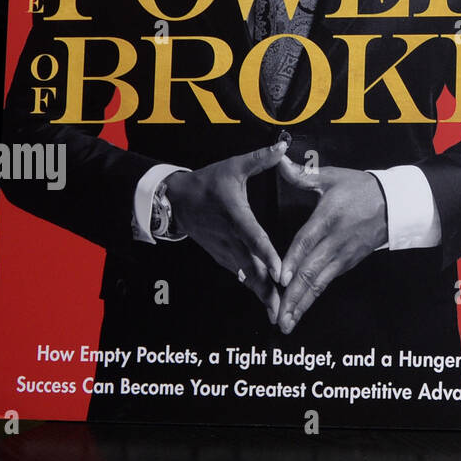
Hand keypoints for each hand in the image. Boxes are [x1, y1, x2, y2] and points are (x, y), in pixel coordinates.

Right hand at [166, 142, 285, 317]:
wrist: (176, 201)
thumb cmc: (209, 182)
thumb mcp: (233, 167)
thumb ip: (260, 159)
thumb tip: (284, 146)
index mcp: (235, 215)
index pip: (254, 237)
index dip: (266, 254)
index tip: (279, 272)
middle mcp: (229, 237)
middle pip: (251, 265)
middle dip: (267, 288)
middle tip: (283, 307)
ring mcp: (224, 249)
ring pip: (246, 274)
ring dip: (260, 293)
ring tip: (276, 313)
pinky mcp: (221, 255)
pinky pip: (239, 273)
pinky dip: (252, 287)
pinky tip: (264, 302)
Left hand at [274, 157, 387, 335]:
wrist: (395, 203)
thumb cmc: (361, 188)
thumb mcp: (333, 177)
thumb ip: (303, 174)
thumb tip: (278, 160)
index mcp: (329, 217)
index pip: (308, 241)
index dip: (294, 260)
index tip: (281, 279)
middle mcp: (336, 240)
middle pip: (312, 271)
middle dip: (294, 296)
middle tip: (278, 317)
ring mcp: (344, 255)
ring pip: (320, 283)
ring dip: (302, 304)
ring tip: (286, 323)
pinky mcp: (349, 263)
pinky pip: (327, 282)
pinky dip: (313, 298)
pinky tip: (300, 310)